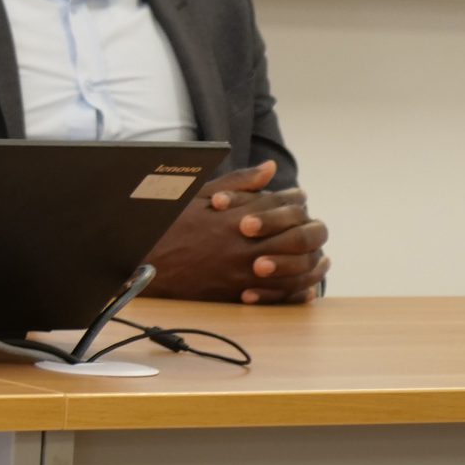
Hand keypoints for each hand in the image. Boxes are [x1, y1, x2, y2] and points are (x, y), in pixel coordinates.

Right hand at [143, 160, 329, 304]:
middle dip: (310, 231)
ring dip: (311, 263)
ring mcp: (244, 271)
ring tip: (317, 258)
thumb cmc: (171, 225)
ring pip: (296, 269)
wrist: (147, 262)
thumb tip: (270, 169)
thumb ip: (240, 182)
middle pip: (300, 238)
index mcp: (240, 216)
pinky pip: (280, 296)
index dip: (296, 202)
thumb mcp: (201, 194)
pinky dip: (297, 292)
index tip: (298, 199)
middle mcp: (246, 244)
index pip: (286, 206)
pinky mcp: (239, 294)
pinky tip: (304, 287)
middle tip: (310, 228)